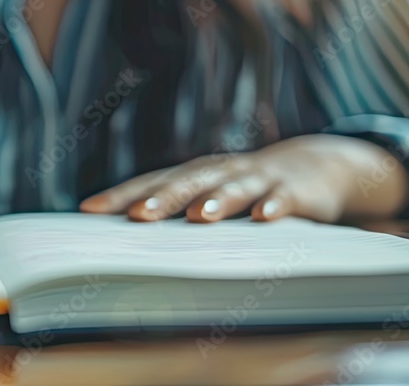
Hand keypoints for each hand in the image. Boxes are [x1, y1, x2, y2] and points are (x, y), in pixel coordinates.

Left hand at [79, 135, 408, 222]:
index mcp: (193, 175)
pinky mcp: (293, 190)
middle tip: (137, 217)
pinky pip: (282, 198)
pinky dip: (274, 206)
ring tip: (198, 217)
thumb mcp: (212, 197)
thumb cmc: (250, 188)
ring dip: (216, 201)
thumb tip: (127, 241)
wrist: (319, 168)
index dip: (120, 196)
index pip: (150, 184)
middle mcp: (219, 172)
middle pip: (186, 184)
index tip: (89, 210)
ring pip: (233, 189)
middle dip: (162, 200)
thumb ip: (178, 213)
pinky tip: (265, 218)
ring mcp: (256, 179)